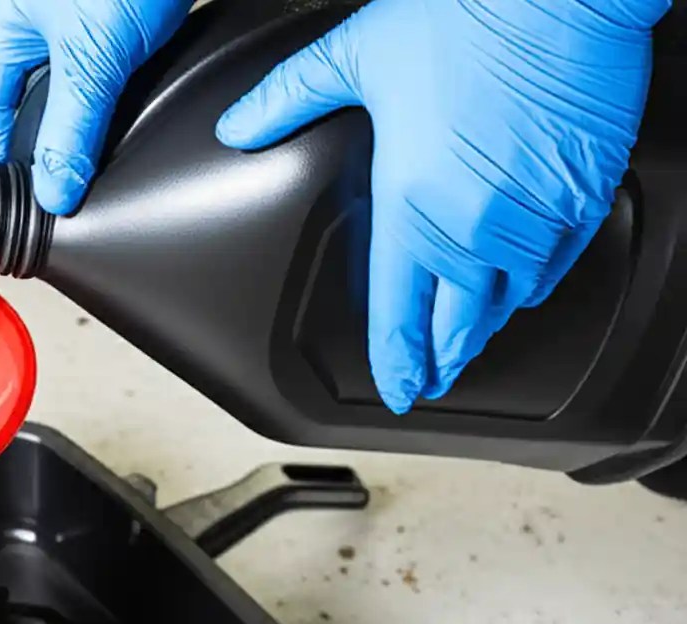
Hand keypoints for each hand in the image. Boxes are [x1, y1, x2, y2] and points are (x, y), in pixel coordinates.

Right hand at [0, 0, 191, 214]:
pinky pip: (124, 75)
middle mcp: (48, 24)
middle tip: (68, 189)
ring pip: (86, 90)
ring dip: (98, 124)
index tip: (18, 194)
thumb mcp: (88, 58)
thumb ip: (72, 128)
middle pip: (41, 102)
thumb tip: (55, 189)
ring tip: (107, 164)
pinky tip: (145, 119)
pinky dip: (132, 101)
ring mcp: (92, 22)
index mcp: (12, 28)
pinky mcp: (133, 21)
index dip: (2, 151)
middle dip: (55, 143)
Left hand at [216, 0, 669, 413]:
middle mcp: (475, 230)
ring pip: (512, 300)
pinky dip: (536, 281)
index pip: (399, 315)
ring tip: (472, 331)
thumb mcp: (352, 57)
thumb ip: (286, 100)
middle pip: (460, 325)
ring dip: (488, 321)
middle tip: (434, 379)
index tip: (399, 388)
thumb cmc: (464, 20)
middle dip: (443, 359)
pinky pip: (560, 266)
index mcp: (413, 209)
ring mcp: (536, 222)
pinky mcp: (584, 200)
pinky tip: (524, 279)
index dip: (398, 362)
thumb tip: (236, 127)